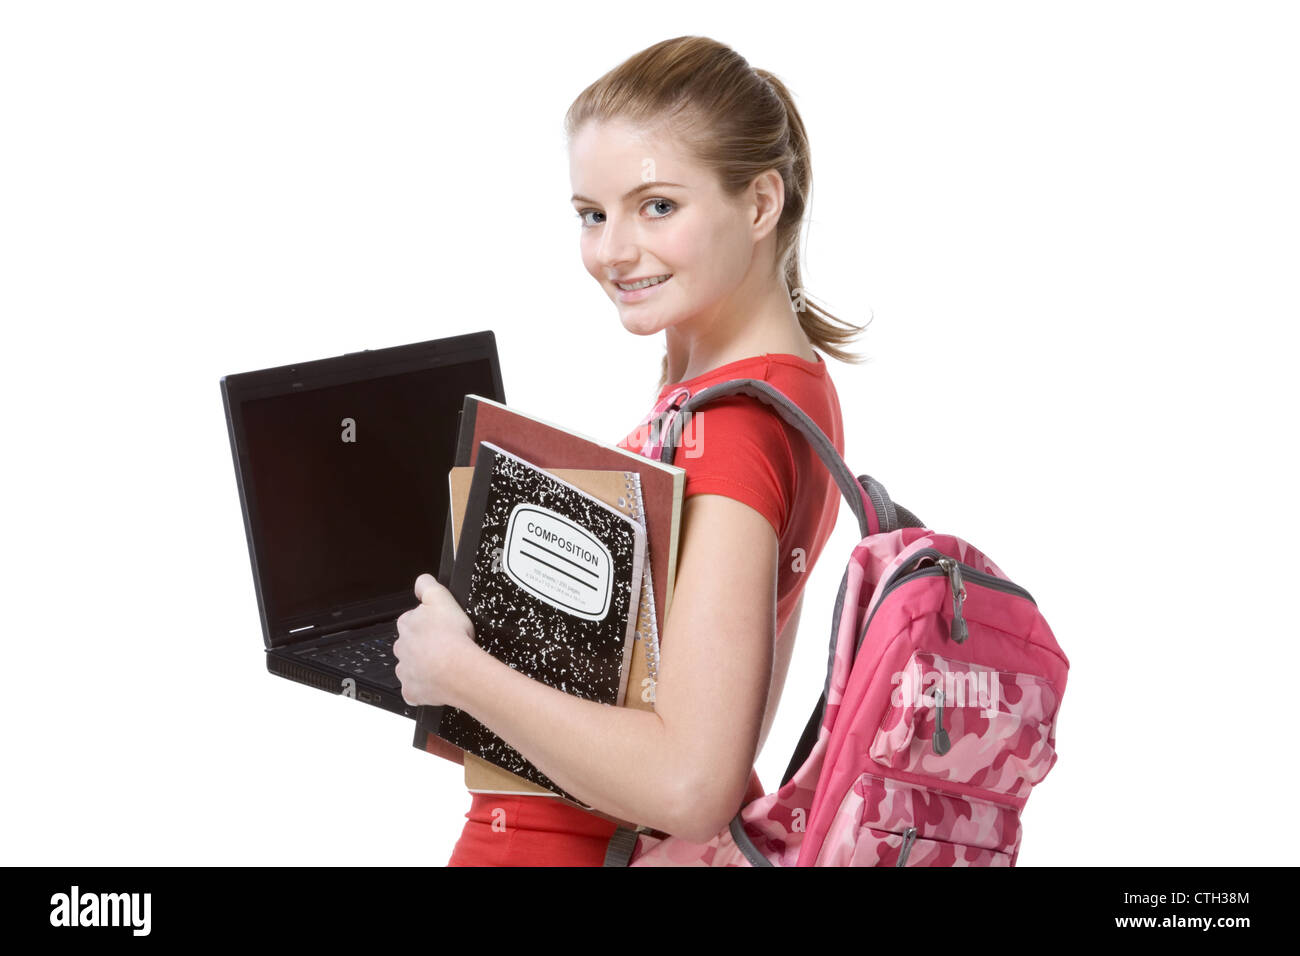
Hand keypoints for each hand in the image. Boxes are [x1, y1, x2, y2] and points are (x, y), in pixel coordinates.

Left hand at [393, 573, 478, 707]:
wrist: (458, 670)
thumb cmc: (452, 637)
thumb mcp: (441, 597)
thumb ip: (427, 585)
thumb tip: (421, 582)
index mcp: (407, 625)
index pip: (411, 620)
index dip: (427, 622)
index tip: (439, 626)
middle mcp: (402, 648)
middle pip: (410, 644)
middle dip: (423, 645)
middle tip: (445, 646)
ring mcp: (406, 671)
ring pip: (411, 667)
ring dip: (423, 666)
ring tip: (443, 665)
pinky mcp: (412, 691)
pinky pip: (414, 690)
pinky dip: (423, 688)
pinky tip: (436, 683)